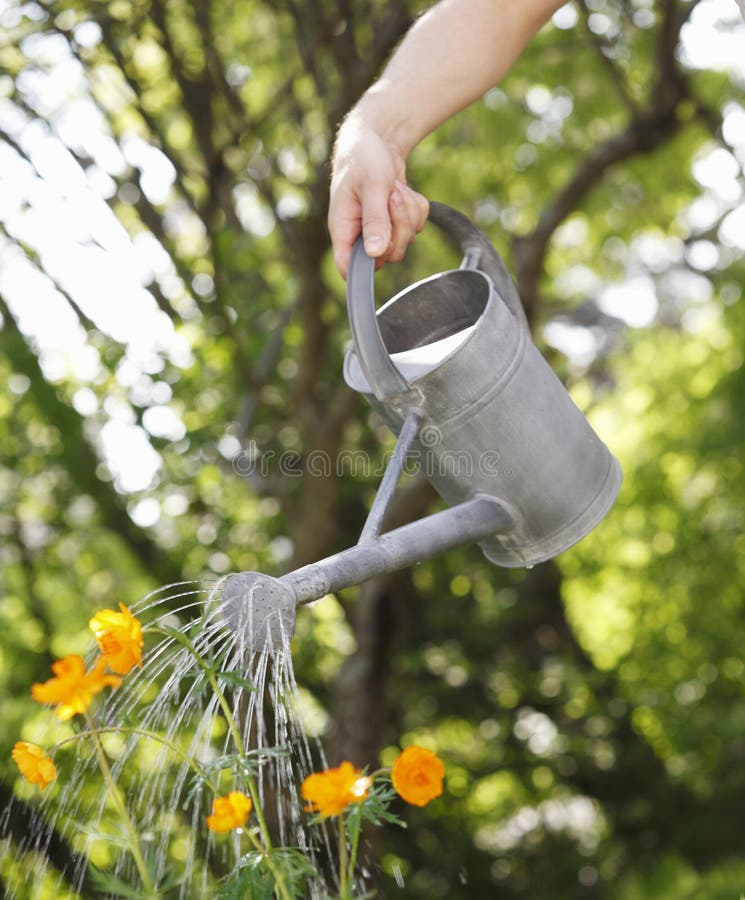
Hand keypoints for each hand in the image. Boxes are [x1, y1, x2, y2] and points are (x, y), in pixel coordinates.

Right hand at [328, 117, 428, 278]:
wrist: (376, 138)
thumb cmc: (364, 157)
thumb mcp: (371, 185)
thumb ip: (374, 220)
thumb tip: (375, 252)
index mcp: (343, 229)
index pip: (347, 268)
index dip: (365, 270)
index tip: (382, 248)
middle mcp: (360, 234)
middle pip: (387, 256)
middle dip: (398, 227)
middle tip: (392, 198)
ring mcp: (380, 230)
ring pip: (404, 241)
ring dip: (407, 212)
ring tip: (393, 188)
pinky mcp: (396, 223)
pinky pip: (417, 227)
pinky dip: (416, 207)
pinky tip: (400, 189)